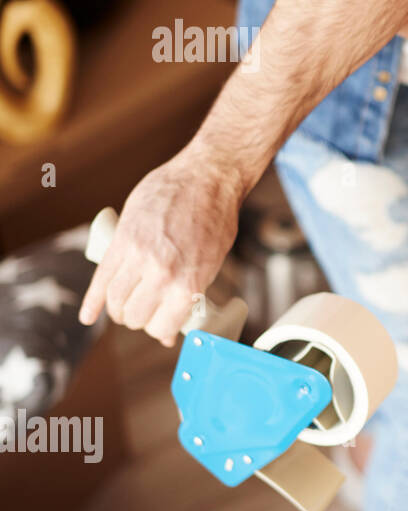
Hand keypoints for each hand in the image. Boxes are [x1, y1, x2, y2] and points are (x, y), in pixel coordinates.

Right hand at [78, 149, 241, 344]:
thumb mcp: (212, 262)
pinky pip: (100, 277)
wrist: (206, 179)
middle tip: (143, 313)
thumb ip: (190, 294)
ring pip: (115, 299)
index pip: (162, 326)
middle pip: (135, 315)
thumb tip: (170, 332)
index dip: (161, 331)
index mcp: (189, 283)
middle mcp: (161, 274)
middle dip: (138, 319)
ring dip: (117, 309)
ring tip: (124, 308)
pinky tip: (88, 316)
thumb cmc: (216, 220)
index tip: (161, 329)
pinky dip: (92, 301)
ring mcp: (138, 256)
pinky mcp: (122, 239)